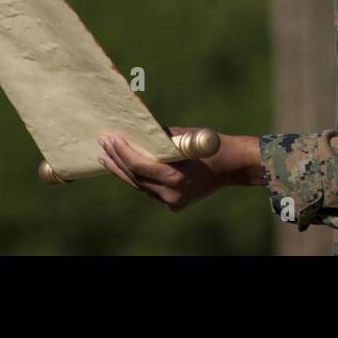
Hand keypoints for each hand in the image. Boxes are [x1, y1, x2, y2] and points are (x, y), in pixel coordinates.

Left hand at [97, 127, 264, 211]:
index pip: (139, 166)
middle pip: (135, 178)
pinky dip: (137, 177)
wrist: (235, 165)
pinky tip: (125, 167)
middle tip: (103, 143)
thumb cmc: (211, 144)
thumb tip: (134, 132)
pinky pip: (149, 190)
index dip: (122, 152)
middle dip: (116, 160)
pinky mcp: (174, 204)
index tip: (110, 138)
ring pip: (139, 186)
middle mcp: (171, 195)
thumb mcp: (185, 135)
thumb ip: (159, 138)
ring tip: (106, 156)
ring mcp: (173, 202)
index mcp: (175, 179)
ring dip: (122, 170)